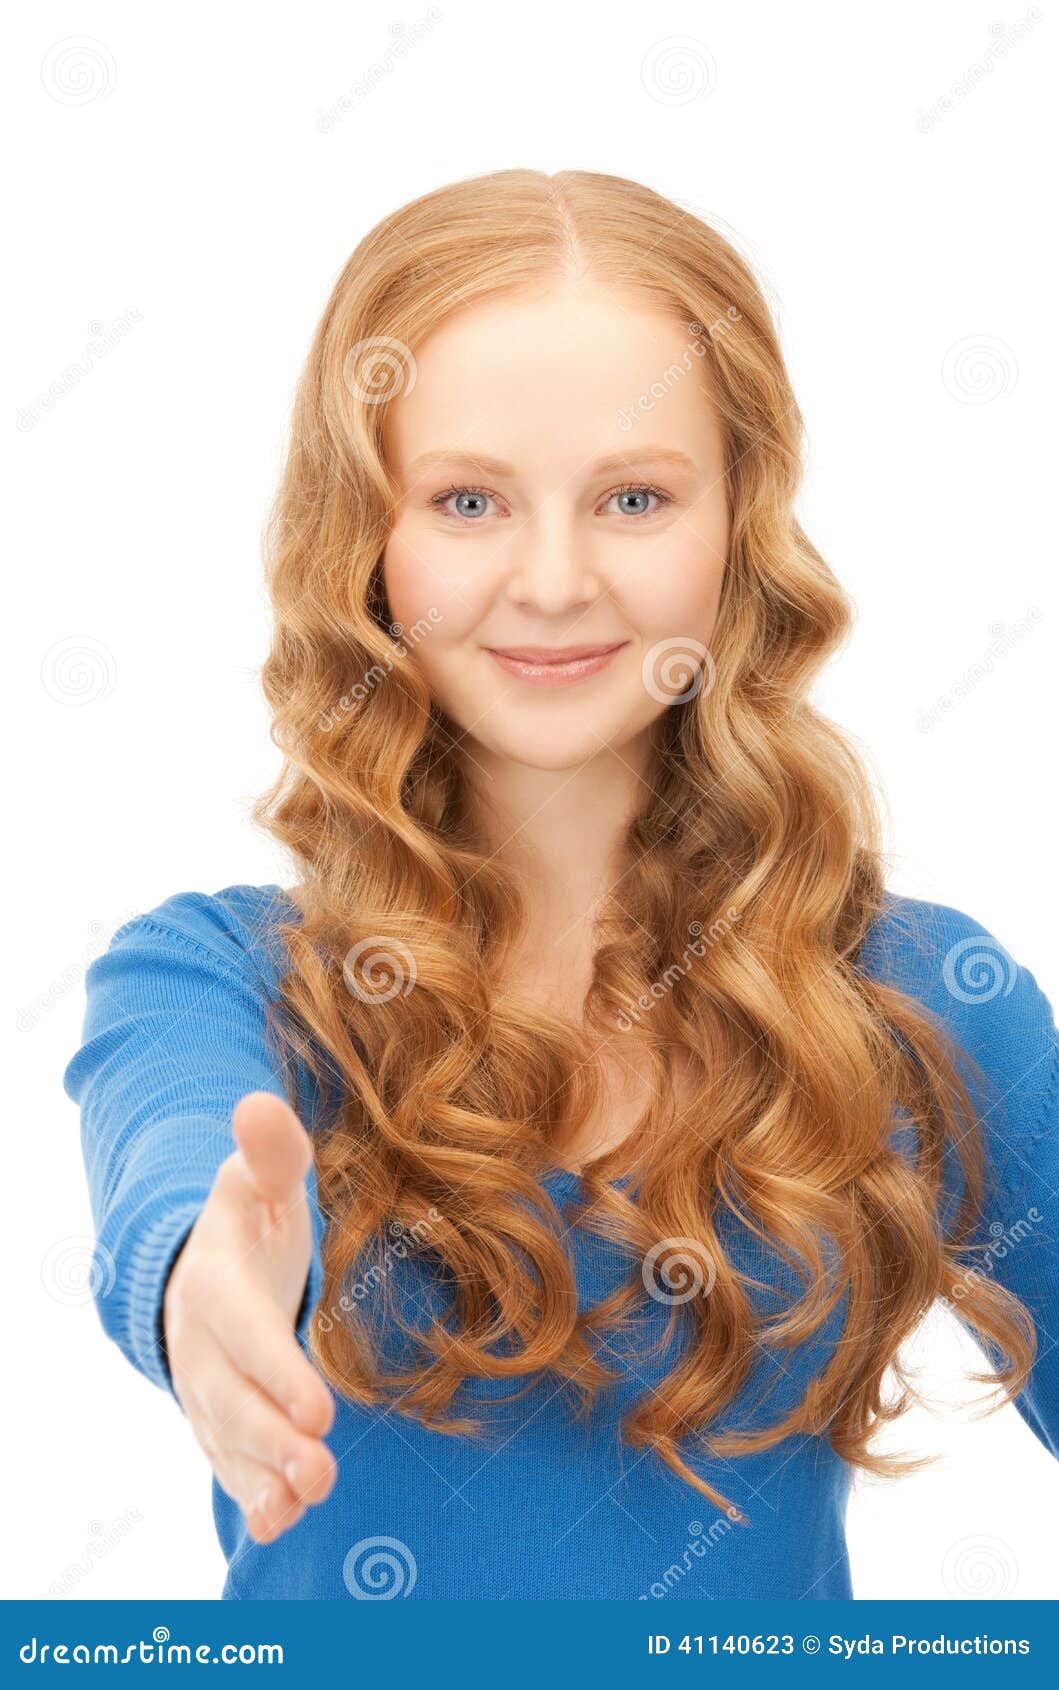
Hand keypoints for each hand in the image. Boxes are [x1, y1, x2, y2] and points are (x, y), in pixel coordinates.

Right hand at [162, 1090, 336, 1542]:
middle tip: (321, 1469)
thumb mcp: (261, 1181)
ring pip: (230, 1441)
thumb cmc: (250, 1220)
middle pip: (234, 1400)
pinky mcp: (223, 1424)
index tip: (321, 1406)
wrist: (204, 1271)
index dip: (276, 1369)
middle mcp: (204, 1346)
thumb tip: (259, 1104)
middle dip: (274, 1438)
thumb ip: (270, 1151)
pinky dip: (252, 1494)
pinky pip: (230, 1464)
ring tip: (303, 1504)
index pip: (244, 1331)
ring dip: (265, 1475)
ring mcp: (209, 1392)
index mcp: (217, 1283)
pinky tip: (282, 1523)